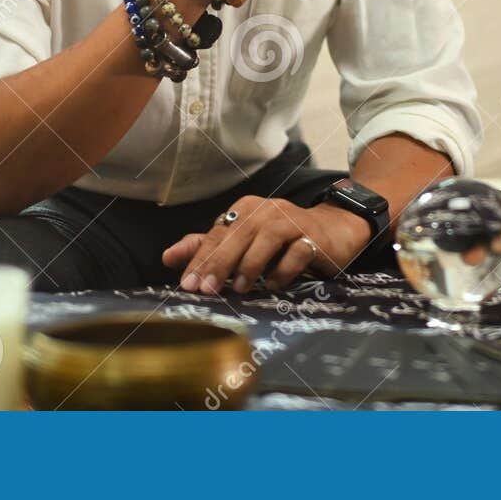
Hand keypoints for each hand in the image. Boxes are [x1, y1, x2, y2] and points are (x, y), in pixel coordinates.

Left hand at [162, 196, 372, 294]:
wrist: (333, 231)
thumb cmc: (281, 239)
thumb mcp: (243, 240)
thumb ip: (207, 247)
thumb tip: (167, 257)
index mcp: (245, 209)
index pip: (218, 233)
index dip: (201, 259)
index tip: (188, 285)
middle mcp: (267, 210)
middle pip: (239, 234)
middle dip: (221, 263)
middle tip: (207, 290)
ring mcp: (293, 222)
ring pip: (268, 238)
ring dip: (252, 264)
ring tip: (241, 289)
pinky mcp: (314, 238)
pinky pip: (298, 252)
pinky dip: (284, 270)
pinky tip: (274, 286)